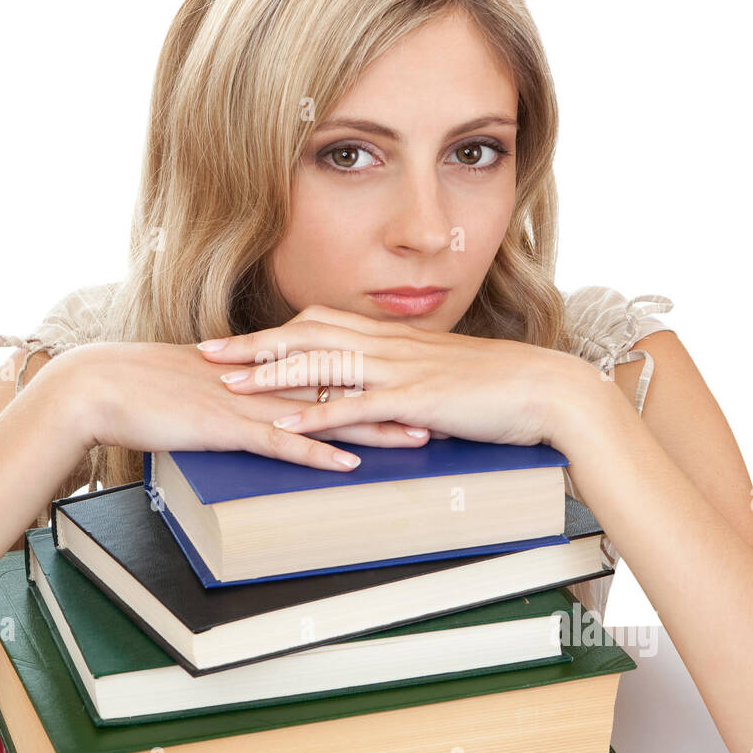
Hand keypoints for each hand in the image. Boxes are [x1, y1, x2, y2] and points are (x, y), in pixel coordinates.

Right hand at [54, 340, 435, 471]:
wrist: (102, 387)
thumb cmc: (149, 390)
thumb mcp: (207, 386)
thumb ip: (243, 391)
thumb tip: (268, 403)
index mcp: (264, 367)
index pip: (333, 369)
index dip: (378, 376)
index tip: (417, 383)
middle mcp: (265, 379)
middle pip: (344, 387)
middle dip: (394, 398)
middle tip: (440, 407)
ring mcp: (250, 402)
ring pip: (324, 414)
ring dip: (373, 426)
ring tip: (417, 437)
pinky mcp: (227, 427)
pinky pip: (281, 444)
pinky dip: (317, 454)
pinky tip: (348, 464)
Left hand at [198, 304, 589, 448]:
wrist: (546, 389)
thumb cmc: (500, 387)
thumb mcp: (444, 375)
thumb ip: (408, 379)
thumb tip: (384, 394)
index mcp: (393, 339)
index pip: (321, 324)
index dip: (275, 331)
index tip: (237, 339)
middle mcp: (389, 346)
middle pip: (306, 335)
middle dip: (252, 344)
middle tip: (206, 351)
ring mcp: (400, 370)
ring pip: (320, 366)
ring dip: (269, 376)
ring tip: (227, 386)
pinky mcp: (414, 399)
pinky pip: (355, 407)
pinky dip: (316, 417)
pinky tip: (285, 427)